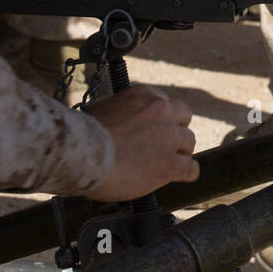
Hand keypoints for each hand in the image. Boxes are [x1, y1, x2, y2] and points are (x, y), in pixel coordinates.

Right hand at [84, 85, 198, 200]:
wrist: (81, 153)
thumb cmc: (84, 134)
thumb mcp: (104, 107)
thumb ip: (123, 111)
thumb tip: (122, 120)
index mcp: (146, 95)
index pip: (165, 104)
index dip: (160, 119)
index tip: (153, 129)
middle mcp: (162, 111)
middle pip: (183, 118)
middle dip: (175, 131)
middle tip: (163, 145)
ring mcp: (169, 137)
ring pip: (189, 143)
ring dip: (179, 153)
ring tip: (166, 163)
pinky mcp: (170, 164)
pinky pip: (191, 169)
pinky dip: (186, 173)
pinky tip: (178, 176)